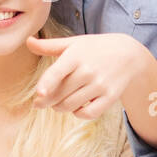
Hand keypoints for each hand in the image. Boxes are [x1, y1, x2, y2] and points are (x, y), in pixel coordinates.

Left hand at [28, 33, 144, 119]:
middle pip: (60, 94)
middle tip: (40, 102)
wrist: (129, 55)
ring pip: (71, 105)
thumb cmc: (96, 48)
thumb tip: (28, 41)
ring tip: (57, 104)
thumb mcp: (74, 43)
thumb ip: (50, 46)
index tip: (39, 94)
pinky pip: (89, 113)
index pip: (58, 72)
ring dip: (59, 108)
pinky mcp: (110, 97)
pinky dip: (79, 114)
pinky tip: (76, 108)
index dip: (47, 84)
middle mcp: (88, 71)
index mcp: (76, 56)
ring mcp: (100, 85)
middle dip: (46, 101)